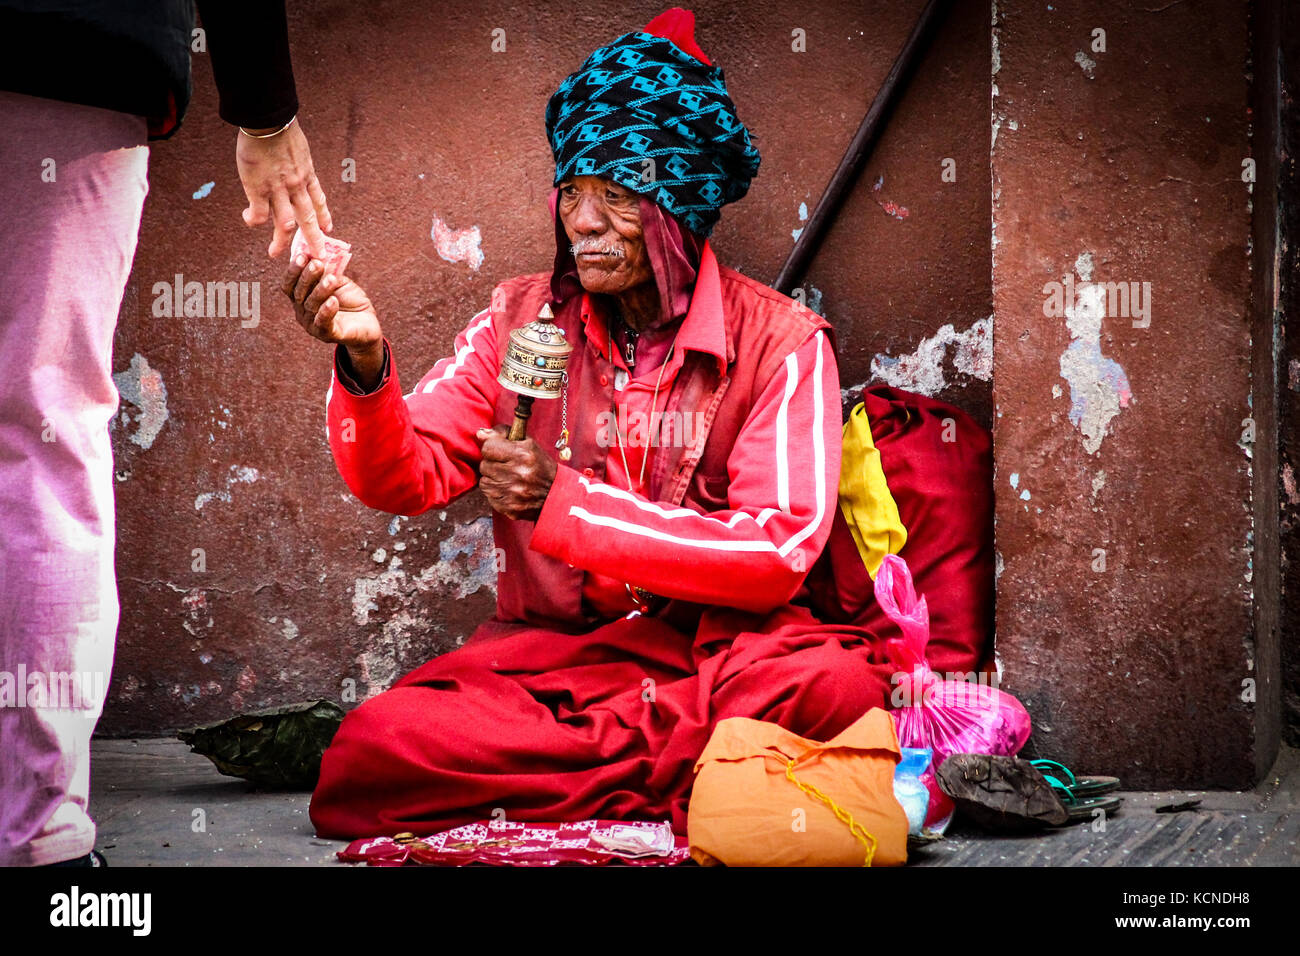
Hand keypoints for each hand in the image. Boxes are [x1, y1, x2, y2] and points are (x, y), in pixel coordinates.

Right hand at [237, 119, 332, 257]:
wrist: (267, 122)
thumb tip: (294, 164)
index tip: (328, 229)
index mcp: (307, 175)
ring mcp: (278, 190)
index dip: (323, 216)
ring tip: (274, 253)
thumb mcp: (299, 148)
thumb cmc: (279, 130)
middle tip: (317, 258)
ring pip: (284, 224)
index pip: (319, 200)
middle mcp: (296, 187)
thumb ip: (298, 162)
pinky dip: (253, 221)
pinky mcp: (258, 189)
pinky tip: (249, 220)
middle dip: (313, 241)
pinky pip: (258, 214)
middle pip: (307, 219)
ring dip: (280, 241)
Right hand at [283, 255, 383, 387]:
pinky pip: (323, 323)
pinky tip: (333, 301)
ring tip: (331, 279)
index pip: (289, 284)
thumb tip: (318, 253)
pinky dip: (326, 311)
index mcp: (301, 297)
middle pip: (298, 294)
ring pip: (311, 306)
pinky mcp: (327, 335)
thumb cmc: (350, 300)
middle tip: (316, 263)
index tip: (301, 255)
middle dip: (307, 277)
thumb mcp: (338, 281)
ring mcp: (312, 325)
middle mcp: (302, 312)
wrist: (367, 323)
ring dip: (320, 291)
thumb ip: (327, 270)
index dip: (293, 270)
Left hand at [475, 424, 557, 520]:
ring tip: (509, 479)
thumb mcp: (528, 444)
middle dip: (493, 464)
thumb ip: (503, 435)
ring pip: (484, 482)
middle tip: (507, 466)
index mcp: (522, 455)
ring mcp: (512, 493)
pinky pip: (489, 496)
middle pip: (484, 465)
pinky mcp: (508, 507)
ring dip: (493, 479)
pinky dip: (496, 493)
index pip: (487, 447)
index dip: (492, 448)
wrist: (555, 495)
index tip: (499, 451)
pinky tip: (509, 490)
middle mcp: (517, 474)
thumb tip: (480, 433)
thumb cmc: (540, 467)